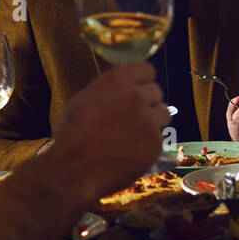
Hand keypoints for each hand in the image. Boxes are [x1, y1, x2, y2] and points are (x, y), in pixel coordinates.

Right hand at [40, 62, 167, 203]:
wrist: (75, 169)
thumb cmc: (74, 134)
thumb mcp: (86, 98)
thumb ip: (111, 87)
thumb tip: (127, 81)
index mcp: (117, 81)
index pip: (147, 70)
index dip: (142, 81)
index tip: (137, 90)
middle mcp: (137, 97)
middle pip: (156, 91)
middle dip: (147, 102)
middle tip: (131, 117)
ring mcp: (148, 121)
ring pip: (164, 113)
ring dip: (153, 121)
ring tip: (131, 134)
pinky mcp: (155, 144)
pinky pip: (159, 137)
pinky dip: (148, 143)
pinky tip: (130, 151)